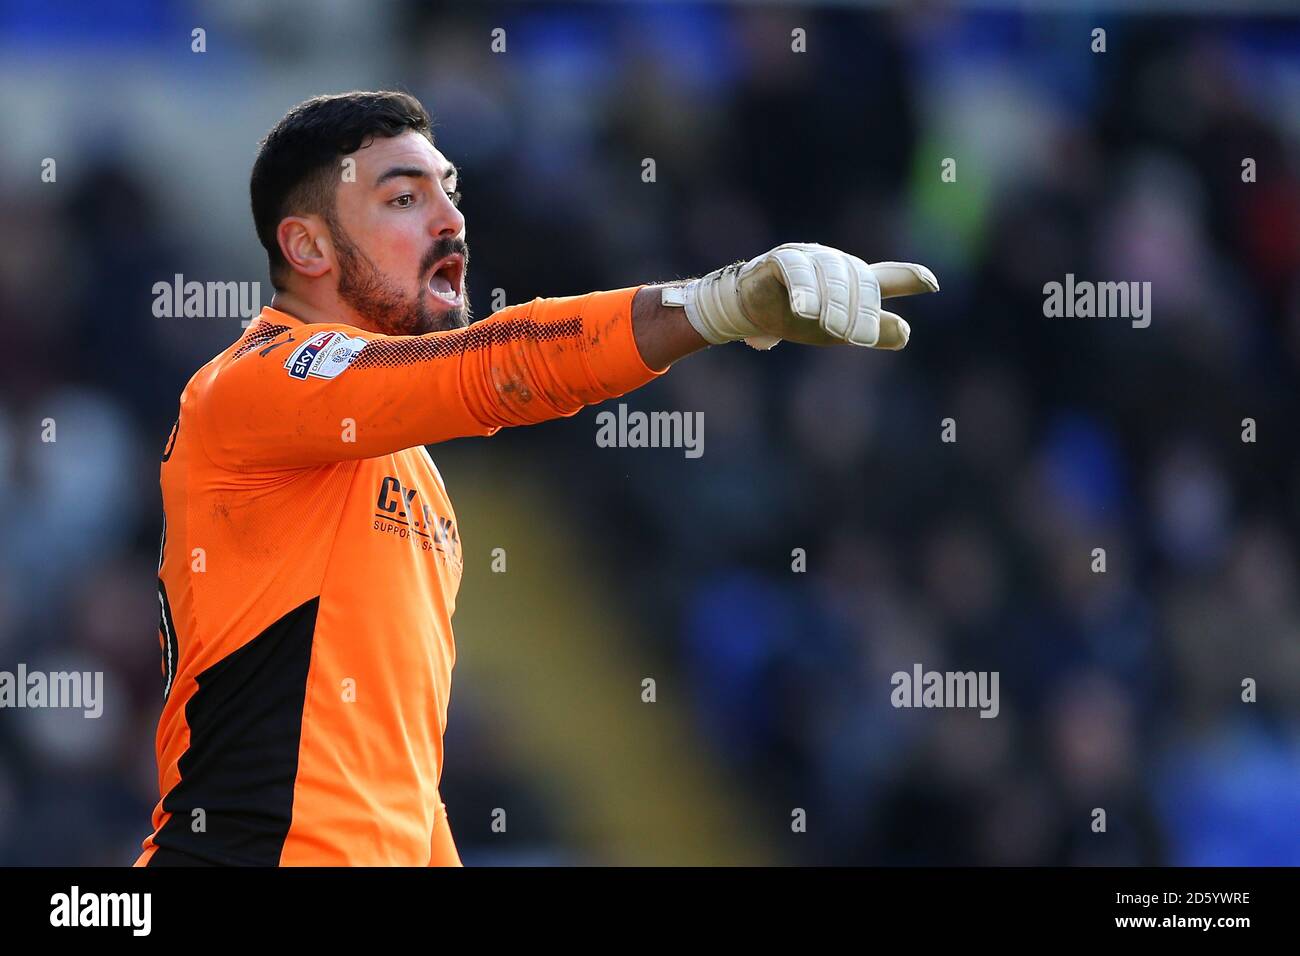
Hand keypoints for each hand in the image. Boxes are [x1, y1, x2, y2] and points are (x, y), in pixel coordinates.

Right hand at [666, 243, 938, 349]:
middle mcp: (832, 263)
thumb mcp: (837, 330)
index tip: (932, 284)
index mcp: (850, 279)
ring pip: (828, 275)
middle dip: (861, 310)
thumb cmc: (793, 316)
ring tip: (835, 330)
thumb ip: (872, 330)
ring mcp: (806, 258)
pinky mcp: (778, 260)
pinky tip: (804, 308)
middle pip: (857, 280)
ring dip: (834, 304)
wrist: (745, 310)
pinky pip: (794, 269)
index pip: (882, 277)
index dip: (908, 278)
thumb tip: (907, 332)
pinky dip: (802, 288)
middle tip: (861, 338)